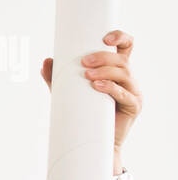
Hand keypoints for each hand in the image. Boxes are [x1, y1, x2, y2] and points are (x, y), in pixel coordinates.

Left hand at [40, 30, 140, 150]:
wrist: (93, 142)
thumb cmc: (83, 113)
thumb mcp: (67, 92)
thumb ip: (57, 78)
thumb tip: (46, 61)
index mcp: (116, 69)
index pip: (124, 47)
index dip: (120, 37)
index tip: (105, 38)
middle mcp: (127, 78)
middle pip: (122, 59)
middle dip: (104, 57)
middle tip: (84, 62)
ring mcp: (133, 91)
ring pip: (124, 74)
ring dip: (106, 71)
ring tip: (87, 75)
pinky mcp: (134, 106)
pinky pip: (125, 94)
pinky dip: (111, 88)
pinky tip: (97, 86)